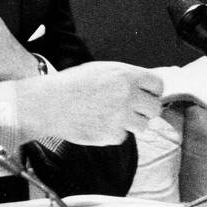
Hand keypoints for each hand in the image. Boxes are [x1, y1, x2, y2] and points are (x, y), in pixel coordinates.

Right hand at [14, 62, 163, 144]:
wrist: (48, 104)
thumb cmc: (71, 85)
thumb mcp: (102, 70)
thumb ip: (126, 77)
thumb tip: (146, 86)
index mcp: (126, 76)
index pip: (158, 85)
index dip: (153, 91)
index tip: (149, 95)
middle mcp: (127, 96)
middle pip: (155, 108)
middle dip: (147, 110)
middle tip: (135, 110)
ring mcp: (121, 117)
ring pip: (143, 126)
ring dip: (132, 123)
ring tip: (113, 117)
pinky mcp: (112, 135)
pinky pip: (123, 136)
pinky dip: (114, 133)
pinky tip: (99, 124)